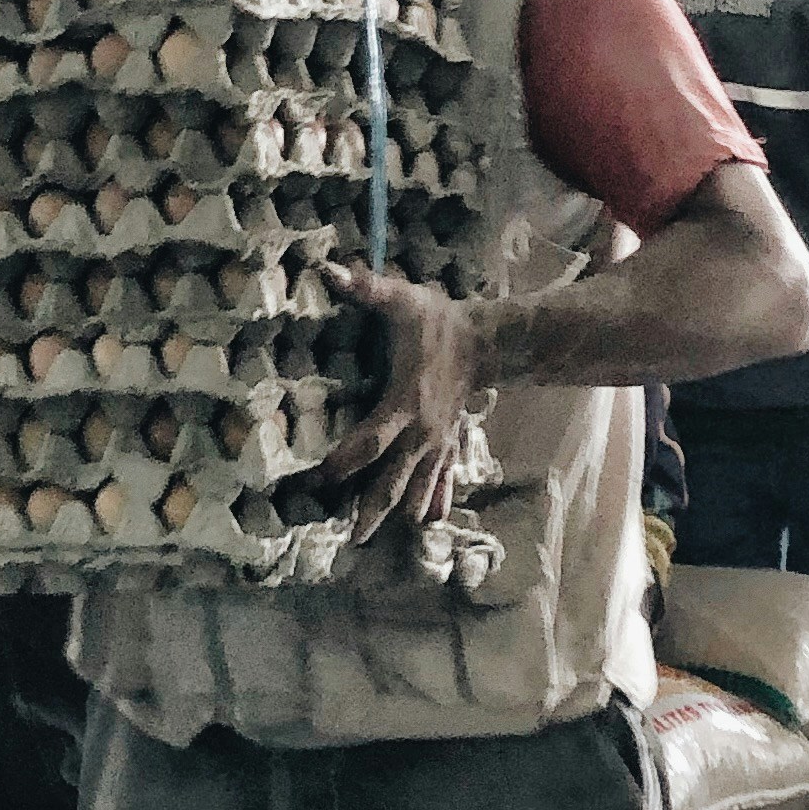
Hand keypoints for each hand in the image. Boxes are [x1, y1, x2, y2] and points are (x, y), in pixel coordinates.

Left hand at [321, 266, 484, 536]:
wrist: (485, 341)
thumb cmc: (436, 321)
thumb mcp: (401, 300)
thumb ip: (365, 288)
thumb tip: (326, 269)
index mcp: (405, 403)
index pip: (370, 440)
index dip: (346, 460)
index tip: (323, 477)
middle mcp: (422, 433)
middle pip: (394, 480)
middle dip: (372, 510)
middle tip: (351, 540)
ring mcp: (437, 444)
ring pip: (417, 489)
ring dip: (397, 512)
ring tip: (372, 539)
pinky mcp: (448, 446)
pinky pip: (441, 482)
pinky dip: (433, 502)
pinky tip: (427, 523)